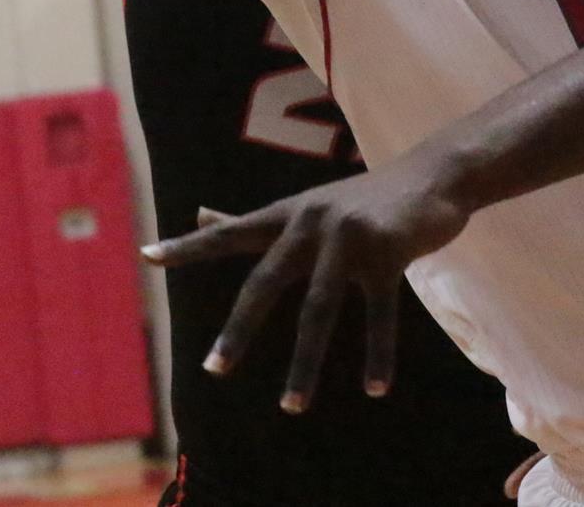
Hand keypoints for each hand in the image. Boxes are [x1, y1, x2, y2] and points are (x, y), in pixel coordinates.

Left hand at [142, 148, 471, 411]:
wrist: (434, 176)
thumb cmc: (364, 199)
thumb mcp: (305, 206)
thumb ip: (252, 219)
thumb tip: (198, 214)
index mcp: (288, 213)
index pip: (230, 232)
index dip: (190, 246)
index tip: (148, 257)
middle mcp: (311, 222)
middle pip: (267, 281)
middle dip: (240, 329)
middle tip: (215, 368)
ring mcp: (349, 237)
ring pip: (319, 309)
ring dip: (306, 363)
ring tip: (291, 406)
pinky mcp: (388, 252)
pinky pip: (379, 313)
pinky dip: (377, 354)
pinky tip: (374, 388)